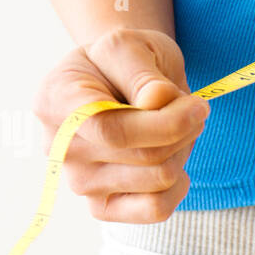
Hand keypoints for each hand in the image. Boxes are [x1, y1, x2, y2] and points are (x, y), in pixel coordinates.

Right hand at [32, 27, 208, 222]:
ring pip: (158, 179)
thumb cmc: (121, 62)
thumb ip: (141, 73)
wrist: (114, 80)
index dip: (164, 124)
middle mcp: (61, 148)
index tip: (196, 105)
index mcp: (58, 101)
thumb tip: (156, 102)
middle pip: (146, 156)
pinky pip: (156, 209)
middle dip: (183, 129)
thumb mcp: (129, 45)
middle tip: (192, 108)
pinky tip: (173, 160)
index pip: (111, 130)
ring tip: (177, 127)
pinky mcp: (103, 207)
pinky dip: (179, 185)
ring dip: (183, 150)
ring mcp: (80, 183)